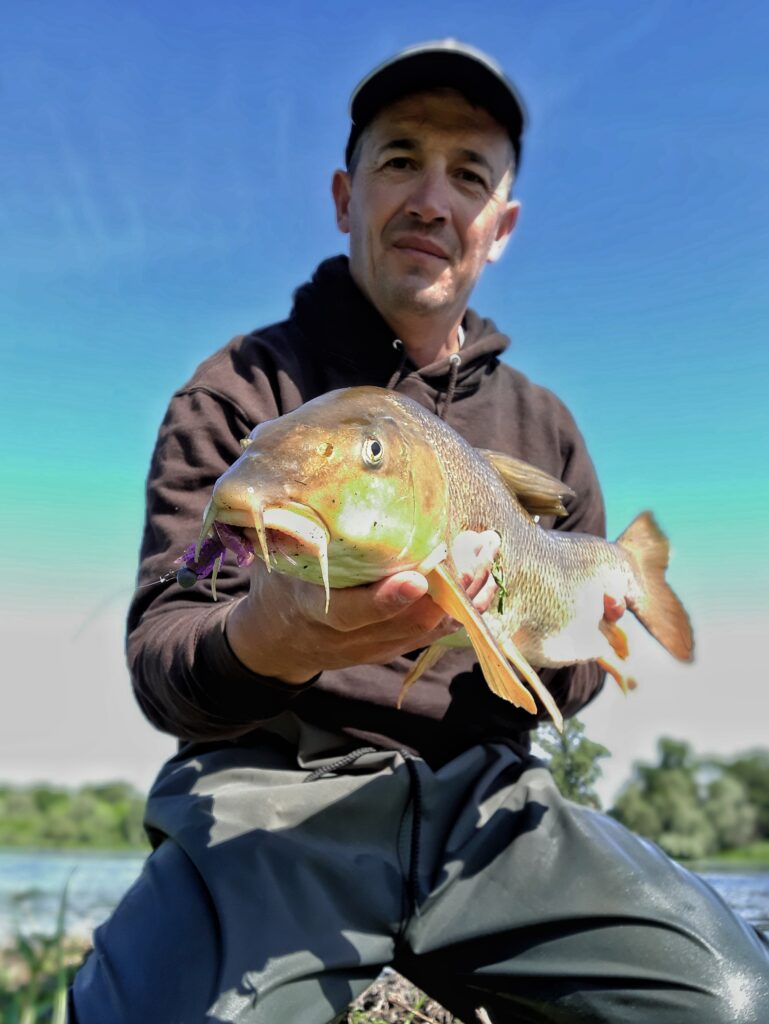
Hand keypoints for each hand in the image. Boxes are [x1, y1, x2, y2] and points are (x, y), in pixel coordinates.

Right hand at [225, 529, 499, 682]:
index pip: (350, 613)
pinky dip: (460, 613)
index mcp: (311, 610)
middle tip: (478, 558)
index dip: (385, 600)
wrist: (274, 639)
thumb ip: (297, 530)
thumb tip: (314, 473)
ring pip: (424, 632)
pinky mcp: (391, 650)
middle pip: (404, 624)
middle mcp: (345, 638)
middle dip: (447, 595)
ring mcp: (371, 648)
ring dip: (463, 602)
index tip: (417, 578)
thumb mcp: (279, 558)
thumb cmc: (281, 581)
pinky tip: (484, 586)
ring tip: (489, 564)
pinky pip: (431, 636)